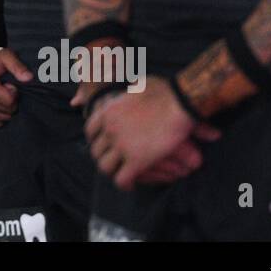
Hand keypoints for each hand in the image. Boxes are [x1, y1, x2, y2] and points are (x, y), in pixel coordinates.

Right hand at [0, 47, 33, 127]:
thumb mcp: (4, 55)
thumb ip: (17, 65)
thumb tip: (29, 78)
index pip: (10, 101)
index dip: (13, 92)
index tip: (7, 83)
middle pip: (8, 111)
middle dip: (10, 101)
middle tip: (3, 88)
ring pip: (3, 118)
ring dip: (5, 107)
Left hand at [84, 77, 220, 190]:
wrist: (180, 103)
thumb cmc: (167, 92)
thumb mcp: (141, 85)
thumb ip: (132, 90)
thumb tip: (134, 88)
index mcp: (108, 111)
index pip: (90, 130)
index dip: (95, 140)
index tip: (103, 145)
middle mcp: (109, 128)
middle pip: (96, 150)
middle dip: (103, 158)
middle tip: (113, 163)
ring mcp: (121, 145)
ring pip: (105, 167)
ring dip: (112, 172)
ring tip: (120, 175)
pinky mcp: (136, 160)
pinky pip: (122, 179)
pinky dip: (125, 184)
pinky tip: (130, 185)